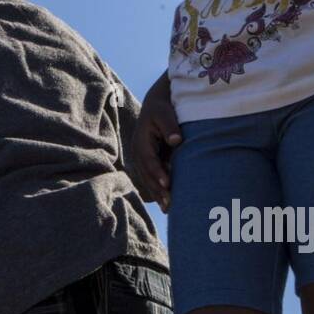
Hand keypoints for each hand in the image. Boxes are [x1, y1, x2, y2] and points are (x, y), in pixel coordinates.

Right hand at [130, 80, 180, 211]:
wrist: (156, 104)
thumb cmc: (162, 108)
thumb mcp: (165, 113)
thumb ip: (170, 126)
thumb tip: (176, 140)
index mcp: (141, 141)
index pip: (149, 160)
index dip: (158, 173)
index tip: (168, 184)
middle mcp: (138, 152)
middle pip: (147, 174)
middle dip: (158, 189)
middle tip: (170, 204)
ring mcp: (140, 159)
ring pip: (148, 179)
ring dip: (157, 193)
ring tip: (169, 208)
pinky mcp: (147, 162)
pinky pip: (151, 179)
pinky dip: (158, 190)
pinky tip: (166, 203)